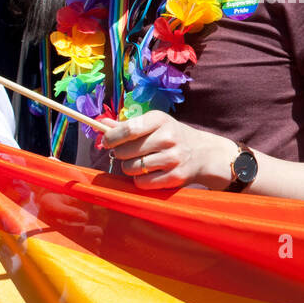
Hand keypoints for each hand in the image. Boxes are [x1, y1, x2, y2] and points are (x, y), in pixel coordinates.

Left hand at [100, 111, 238, 189]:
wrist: (203, 153)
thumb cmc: (172, 136)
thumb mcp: (154, 124)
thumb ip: (127, 125)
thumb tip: (100, 123)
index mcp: (160, 120)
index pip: (128, 129)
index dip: (111, 138)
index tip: (107, 142)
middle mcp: (168, 137)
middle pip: (126, 151)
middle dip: (120, 154)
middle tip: (126, 154)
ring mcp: (173, 158)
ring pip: (132, 168)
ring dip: (129, 168)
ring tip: (138, 163)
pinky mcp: (175, 177)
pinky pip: (143, 183)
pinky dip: (139, 181)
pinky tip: (147, 174)